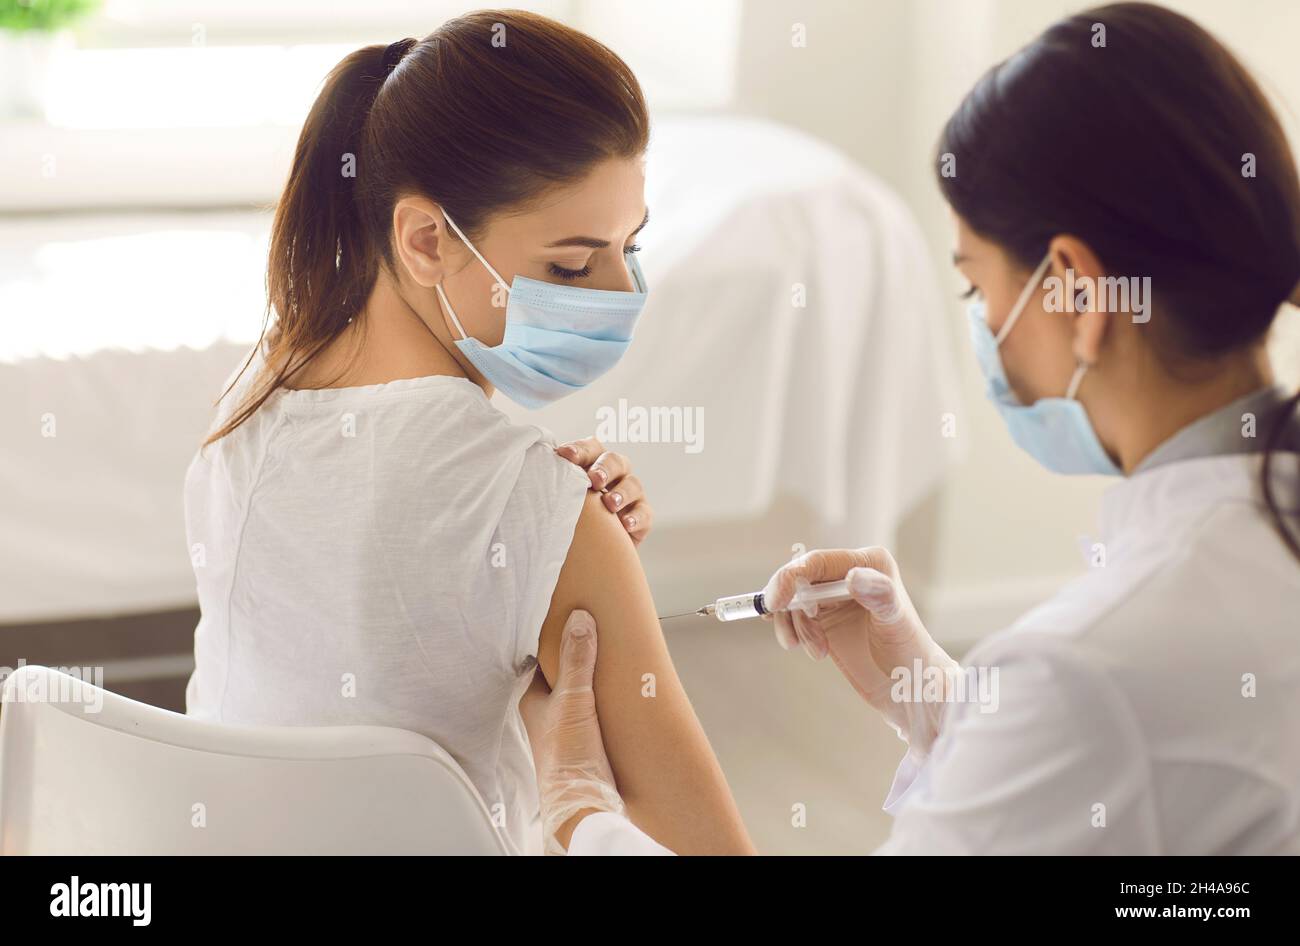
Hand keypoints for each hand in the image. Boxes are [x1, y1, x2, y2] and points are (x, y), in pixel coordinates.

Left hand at [519, 610, 624, 853]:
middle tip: (599, 633)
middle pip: (565, 674)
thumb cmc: (566, 757)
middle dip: (581, 657)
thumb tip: (579, 621)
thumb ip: (576, 659)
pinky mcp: (588, 739)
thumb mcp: (572, 698)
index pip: (543, 659)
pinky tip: (623, 690)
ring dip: (597, 678)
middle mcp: (548, 712)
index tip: (573, 619)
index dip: (557, 640)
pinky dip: (609, 698)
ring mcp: (568, 726)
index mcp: (533, 700)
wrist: (584, 801)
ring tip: (615, 656)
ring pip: (582, 692)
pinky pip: (598, 709)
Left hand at [556, 437, 651, 544]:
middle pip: (615, 461)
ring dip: (621, 493)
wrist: (587, 551)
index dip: (580, 450)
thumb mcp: (561, 499)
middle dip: (605, 468)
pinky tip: (625, 525)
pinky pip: (645, 513)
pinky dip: (636, 517)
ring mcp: (631, 495)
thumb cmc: (570, 517)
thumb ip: (554, 484)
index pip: (591, 449)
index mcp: (593, 464)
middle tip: (594, 480)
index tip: (565, 456)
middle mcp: (615, 475)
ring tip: (609, 504)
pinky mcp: (641, 517)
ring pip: (633, 485)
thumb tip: (533, 471)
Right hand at [762, 547, 958, 755]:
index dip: (790, 578)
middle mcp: (849, 575)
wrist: (909, 688)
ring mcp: (835, 598)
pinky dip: (790, 629)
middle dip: (789, 606)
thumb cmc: (910, 653)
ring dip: (795, 627)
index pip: (817, 563)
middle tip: (790, 638)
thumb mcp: (895, 623)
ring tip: (816, 652)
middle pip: (799, 578)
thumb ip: (878, 595)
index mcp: (868, 564)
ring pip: (794, 600)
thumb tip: (853, 576)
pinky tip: (796, 644)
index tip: (775, 604)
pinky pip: (794, 616)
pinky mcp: (825, 620)